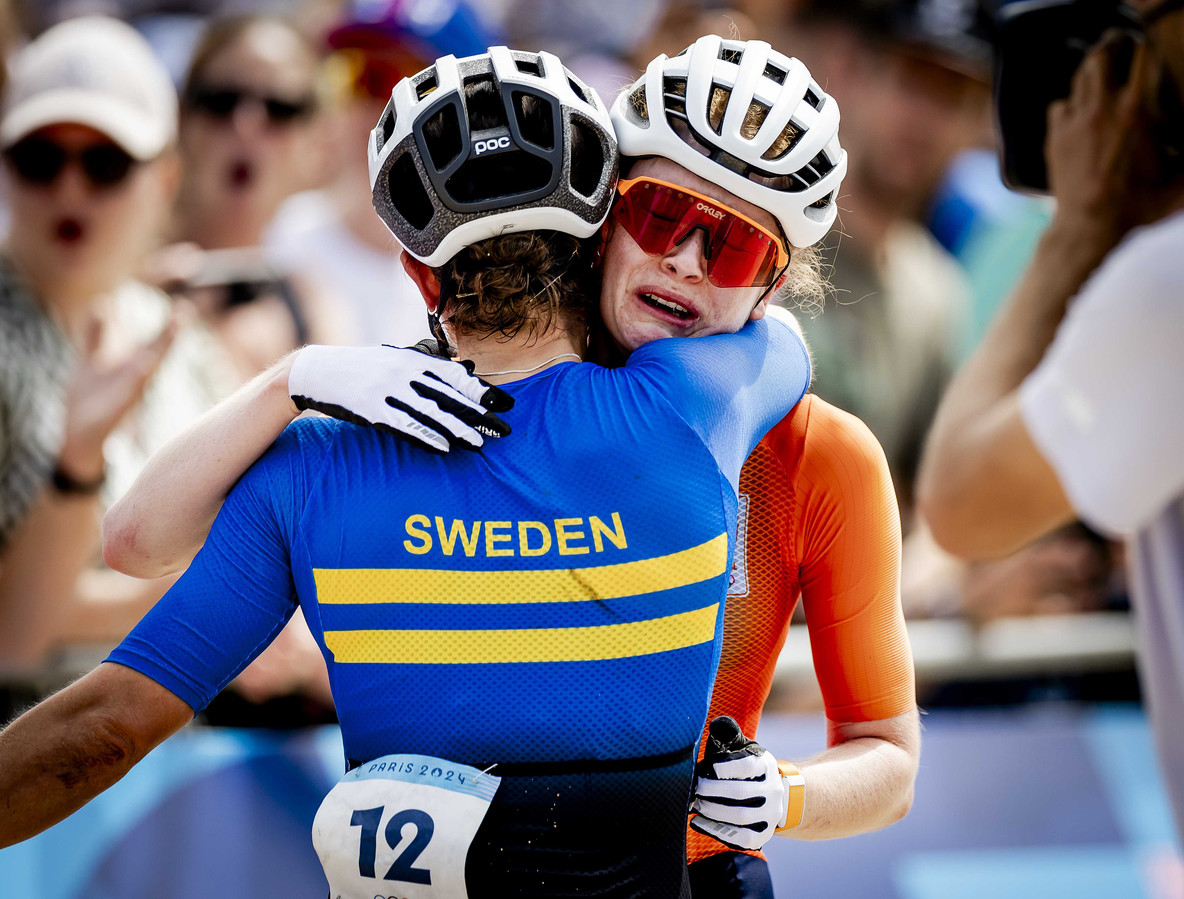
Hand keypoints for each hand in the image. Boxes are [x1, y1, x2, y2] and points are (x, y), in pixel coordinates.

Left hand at [59, 312, 177, 479]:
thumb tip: (102, 303)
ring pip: (149, 369)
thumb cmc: (89, 402)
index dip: (168, 326)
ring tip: (175, 331)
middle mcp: (135, 380)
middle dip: (170, 334)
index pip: (154, 342)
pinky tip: (146, 364)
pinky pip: (130, 393)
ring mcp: (128, 395)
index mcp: (132, 367)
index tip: (183, 308)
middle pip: (156, 352)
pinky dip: (138, 379)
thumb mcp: (88, 360)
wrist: (80, 439)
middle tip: (184, 312)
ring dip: (161, 352)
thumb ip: (96, 333)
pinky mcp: (116, 410)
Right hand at [288, 344, 513, 453]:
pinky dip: (426, 437)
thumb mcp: (394, 359)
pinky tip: (444, 448)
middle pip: (449, 396)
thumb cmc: (362, 368)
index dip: (482, 391)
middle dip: (479, 414)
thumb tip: (466, 370)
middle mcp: (403, 372)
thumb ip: (428, 367)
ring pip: (430, 413)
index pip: (455, 375)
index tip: (506, 403)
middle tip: (504, 429)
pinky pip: (404, 426)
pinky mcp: (371, 410)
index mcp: (412, 359)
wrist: (317, 372)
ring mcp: (386, 391)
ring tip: (479, 443)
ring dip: (458, 430)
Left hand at [689, 716, 788, 851]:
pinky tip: (699, 822)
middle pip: (741, 792)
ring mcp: (770, 815)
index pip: (748, 765)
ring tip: (696, 804)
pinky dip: (717, 831)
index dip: (726, 766)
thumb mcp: (745, 749)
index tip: (709, 766)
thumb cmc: (750, 769)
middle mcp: (773, 790)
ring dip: (712, 811)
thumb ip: (731, 736)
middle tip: (696, 788)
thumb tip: (717, 724)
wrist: (777, 797)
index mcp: (766, 765)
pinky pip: (741, 838)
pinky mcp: (763, 834)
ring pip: (740, 816)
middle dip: (712, 791)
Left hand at [1046, 33, 1166, 241]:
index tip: (1144, 55)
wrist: (1088, 226)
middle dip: (1108, 52)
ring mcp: (1075, 121)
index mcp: (1137, 110)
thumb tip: (1183, 152)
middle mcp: (1103, 108)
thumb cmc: (1135, 206)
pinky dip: (1068, 105)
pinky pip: (1059, 105)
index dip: (1141, 51)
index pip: (1140, 57)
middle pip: (1100, 57)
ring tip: (1100, 81)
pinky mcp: (1055, 137)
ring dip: (1090, 75)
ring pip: (1079, 78)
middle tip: (1115, 55)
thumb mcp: (1177, 181)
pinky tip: (1077, 114)